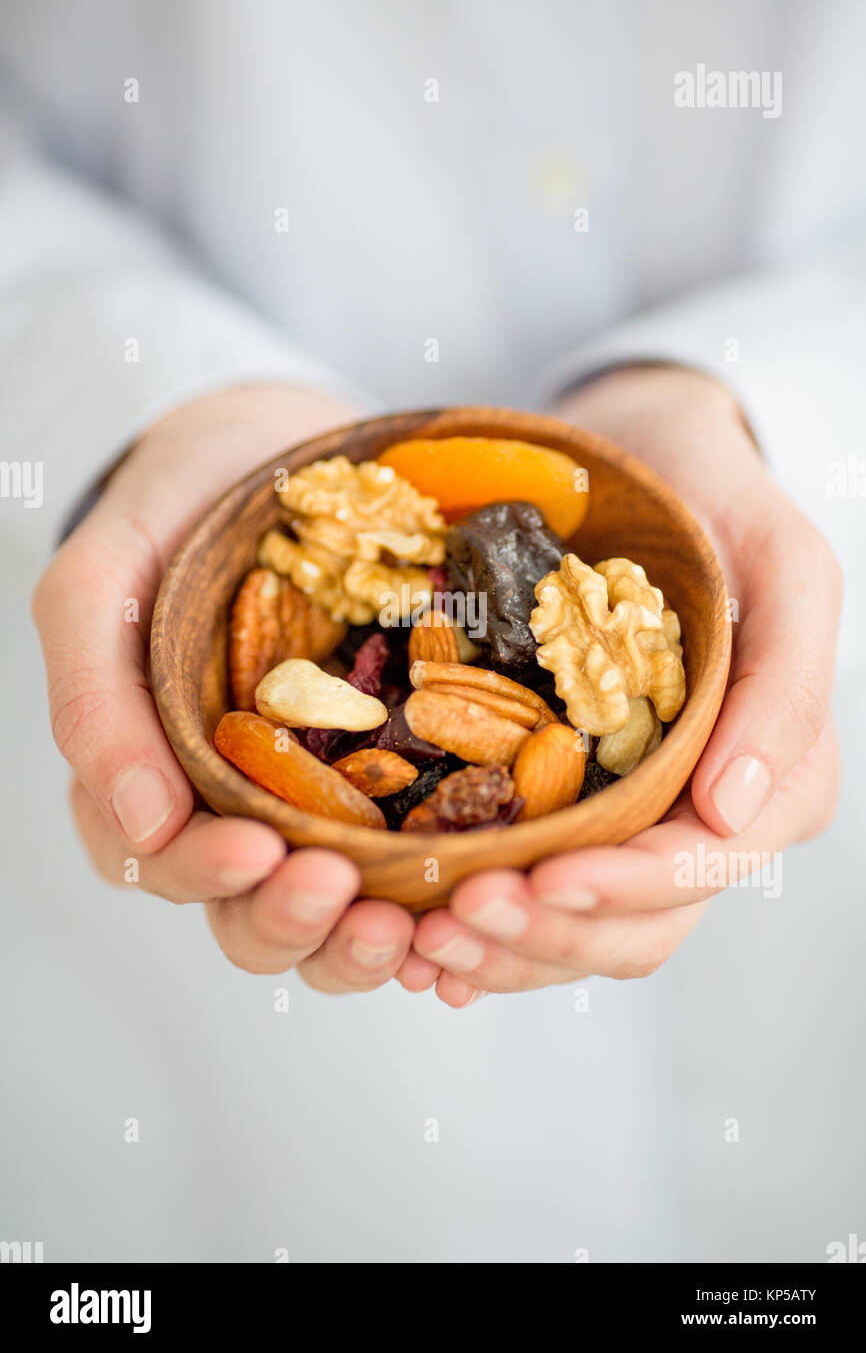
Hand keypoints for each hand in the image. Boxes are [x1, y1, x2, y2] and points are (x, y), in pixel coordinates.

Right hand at [32, 384, 419, 988]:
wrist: (291, 446)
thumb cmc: (184, 504)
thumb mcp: (107, 576)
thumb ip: (91, 684)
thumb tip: (138, 818)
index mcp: (153, 772)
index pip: (161, 860)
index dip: (205, 872)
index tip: (261, 847)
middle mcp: (236, 803)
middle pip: (246, 913)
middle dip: (288, 920)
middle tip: (336, 889)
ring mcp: (322, 800)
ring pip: (329, 917)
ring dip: (360, 943)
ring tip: (410, 926)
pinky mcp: (401, 785)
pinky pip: (412, 873)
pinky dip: (433, 910)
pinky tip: (467, 908)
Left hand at [408, 365, 841, 1006]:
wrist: (633, 457)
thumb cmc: (709, 501)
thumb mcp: (780, 563)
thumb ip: (788, 680)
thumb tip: (730, 811)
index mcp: (770, 775)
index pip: (702, 864)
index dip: (625, 888)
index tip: (540, 879)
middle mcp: (703, 815)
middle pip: (633, 924)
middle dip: (545, 935)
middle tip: (452, 916)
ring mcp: (631, 820)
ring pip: (578, 933)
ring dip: (502, 953)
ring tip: (418, 940)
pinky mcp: (567, 812)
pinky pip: (531, 901)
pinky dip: (480, 937)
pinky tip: (416, 943)